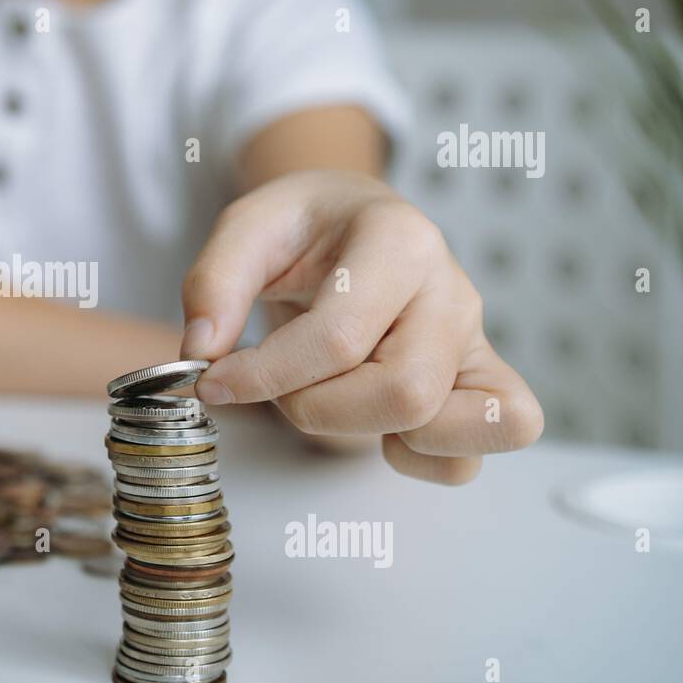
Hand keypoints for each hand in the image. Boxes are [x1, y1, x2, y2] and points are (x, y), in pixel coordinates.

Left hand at [180, 169, 542, 483]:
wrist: (355, 222)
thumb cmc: (307, 228)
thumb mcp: (249, 227)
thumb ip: (214, 281)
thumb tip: (201, 350)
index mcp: (400, 241)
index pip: (339, 338)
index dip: (264, 375)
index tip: (214, 381)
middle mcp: (452, 293)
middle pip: (404, 393)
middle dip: (317, 408)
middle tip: (279, 385)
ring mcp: (473, 345)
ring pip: (447, 429)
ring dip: (370, 433)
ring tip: (332, 397)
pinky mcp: (481, 387)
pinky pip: (467, 459)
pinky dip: (417, 460)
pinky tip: (372, 421)